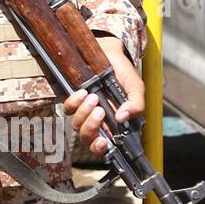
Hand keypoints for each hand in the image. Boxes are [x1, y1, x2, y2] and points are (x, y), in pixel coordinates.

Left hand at [63, 36, 145, 156]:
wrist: (111, 54)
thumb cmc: (124, 74)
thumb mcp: (136, 88)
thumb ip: (136, 105)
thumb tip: (122, 118)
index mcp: (114, 124)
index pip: (104, 146)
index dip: (100, 149)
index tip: (103, 143)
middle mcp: (98, 121)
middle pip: (87, 138)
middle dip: (91, 128)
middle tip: (100, 111)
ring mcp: (84, 111)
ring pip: (77, 125)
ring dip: (84, 113)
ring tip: (95, 96)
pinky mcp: (74, 99)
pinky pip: (68, 108)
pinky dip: (74, 102)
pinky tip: (84, 92)